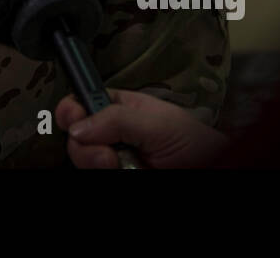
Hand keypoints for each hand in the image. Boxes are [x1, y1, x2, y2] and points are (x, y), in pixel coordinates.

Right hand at [55, 89, 230, 168]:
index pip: (81, 104)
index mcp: (117, 109)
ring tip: (120, 167)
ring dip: (95, 164)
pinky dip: (103, 175)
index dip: (71, 110)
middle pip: (76, 138)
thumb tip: (79, 125)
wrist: (208, 169)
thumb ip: (117, 119)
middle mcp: (110, 134)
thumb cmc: (193, 142)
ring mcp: (111, 160)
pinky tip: (122, 172)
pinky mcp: (115, 176)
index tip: (71, 119)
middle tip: (109, 156)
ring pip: (83, 162)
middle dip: (86, 147)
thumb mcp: (157, 122)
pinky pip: (95, 176)